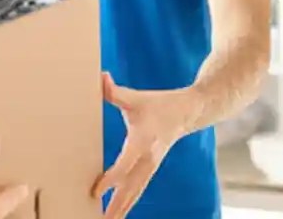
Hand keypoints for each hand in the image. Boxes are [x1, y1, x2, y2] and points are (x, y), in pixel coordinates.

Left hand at [93, 72, 201, 218]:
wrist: (187, 113)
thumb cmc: (159, 104)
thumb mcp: (136, 96)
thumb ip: (114, 91)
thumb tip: (101, 78)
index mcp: (143, 142)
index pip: (124, 164)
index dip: (110, 179)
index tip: (95, 191)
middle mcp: (148, 159)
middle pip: (129, 188)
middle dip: (115, 205)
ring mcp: (151, 167)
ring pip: (134, 193)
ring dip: (121, 209)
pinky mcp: (151, 169)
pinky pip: (138, 190)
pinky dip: (128, 203)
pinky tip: (117, 214)